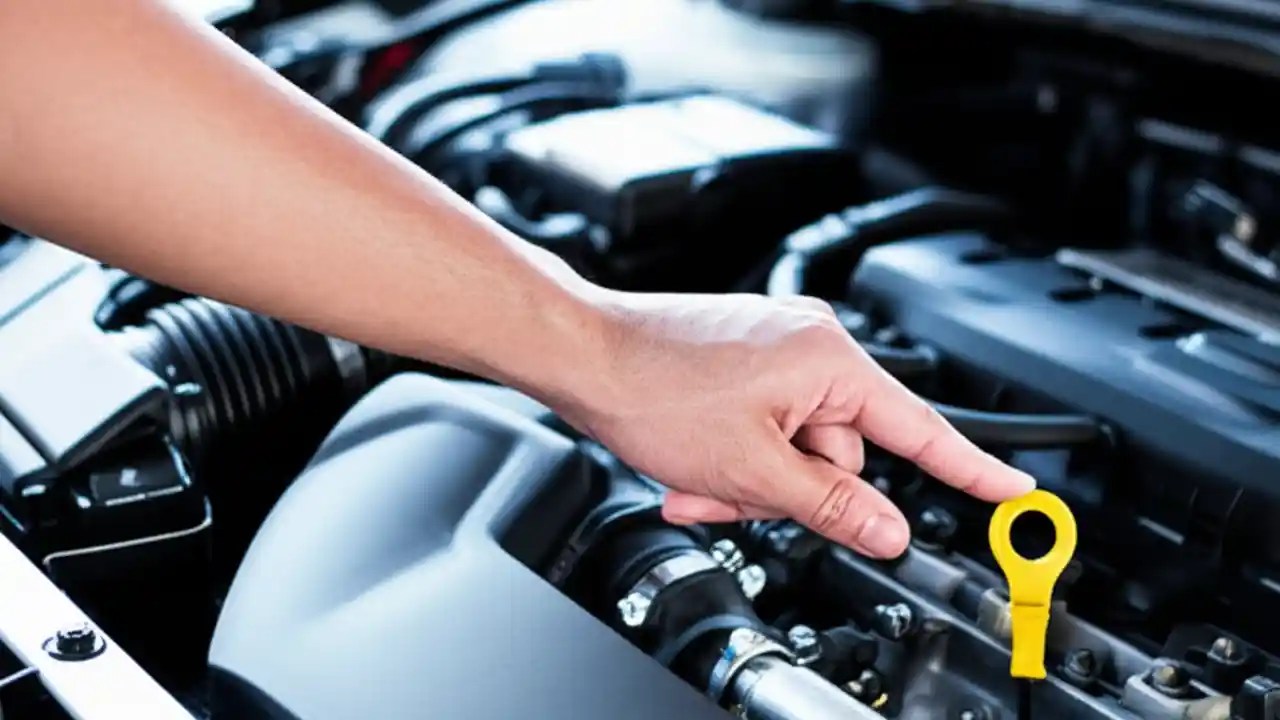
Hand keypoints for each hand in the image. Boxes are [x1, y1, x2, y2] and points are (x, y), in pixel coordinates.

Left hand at [555, 291, 1035, 558]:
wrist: (584, 353)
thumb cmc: (654, 388)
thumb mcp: (754, 470)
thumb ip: (832, 505)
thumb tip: (888, 528)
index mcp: (830, 360)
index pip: (919, 429)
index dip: (970, 470)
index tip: (1014, 490)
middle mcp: (809, 343)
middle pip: (838, 453)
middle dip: (787, 489)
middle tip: (734, 494)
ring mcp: (774, 348)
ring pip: (793, 447)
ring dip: (750, 480)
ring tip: (698, 478)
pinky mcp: (745, 357)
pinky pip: (763, 424)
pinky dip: (733, 455)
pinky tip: (693, 465)